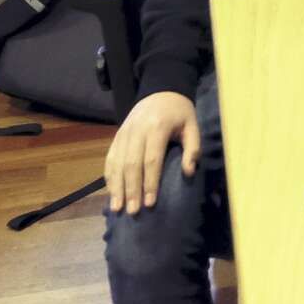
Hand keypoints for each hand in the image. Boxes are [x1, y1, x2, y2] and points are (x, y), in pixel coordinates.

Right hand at [105, 90, 199, 215]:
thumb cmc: (180, 113)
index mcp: (157, 127)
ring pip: (117, 163)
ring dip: (117, 187)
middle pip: (132, 164)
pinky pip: (110, 158)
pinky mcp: (117, 135)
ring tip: (117, 208)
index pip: (152, 159)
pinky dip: (110, 177)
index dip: (150, 182)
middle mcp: (137, 130)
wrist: (161, 92)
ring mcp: (124, 132)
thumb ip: (193, 148)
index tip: (150, 203)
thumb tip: (188, 172)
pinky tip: (112, 193)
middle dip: (132, 190)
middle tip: (133, 212)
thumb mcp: (193, 126)